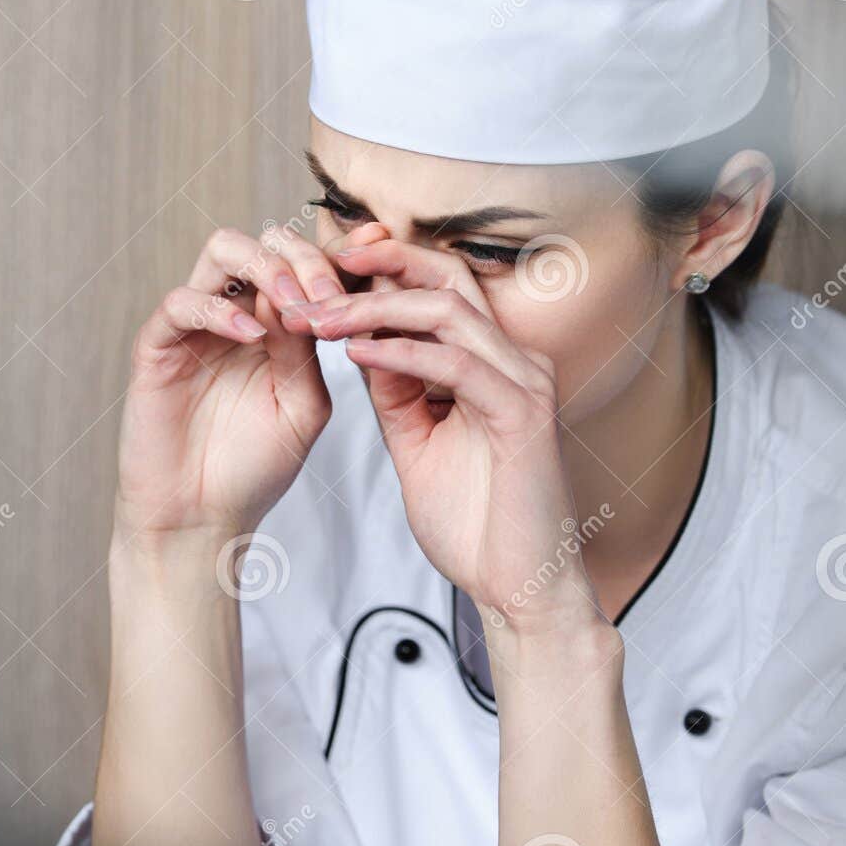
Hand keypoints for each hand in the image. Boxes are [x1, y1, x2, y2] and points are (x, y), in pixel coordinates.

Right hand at [112, 222, 385, 551]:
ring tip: (293, 307)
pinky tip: (252, 337)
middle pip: (268, 240)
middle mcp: (235, 311)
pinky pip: (182, 302)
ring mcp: (195, 324)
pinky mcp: (156, 346)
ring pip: (223, 250)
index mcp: (276, 323)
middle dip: (307, 258)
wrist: (202, 519)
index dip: (341, 250)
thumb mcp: (305, 406)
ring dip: (266, 268)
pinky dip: (221, 309)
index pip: (306, 262)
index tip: (382, 247)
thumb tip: (314, 293)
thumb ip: (311, 349)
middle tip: (331, 296)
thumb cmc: (256, 468)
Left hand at [297, 239, 604, 635]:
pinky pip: (455, 364)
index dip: (385, 269)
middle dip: (383, 260)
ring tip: (320, 316)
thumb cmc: (475, 523)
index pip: (440, 289)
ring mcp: (525, 381)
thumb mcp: (416, 441)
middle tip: (321, 262)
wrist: (517, 585)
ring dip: (376, 308)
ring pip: (448, 310)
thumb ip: (395, 392)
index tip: (324, 270)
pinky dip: (402, 353)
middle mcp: (516, 360)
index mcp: (495, 362)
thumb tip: (360, 341)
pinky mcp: (523, 412)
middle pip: (451, 275)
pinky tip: (356, 353)